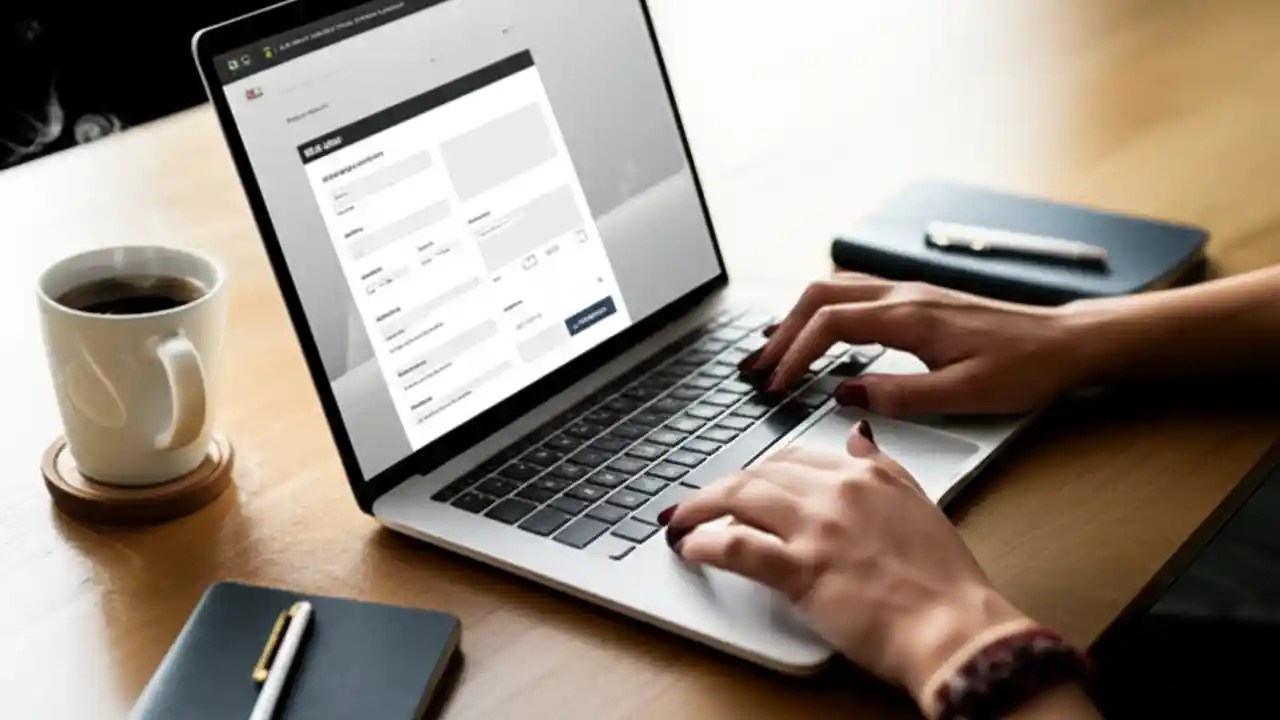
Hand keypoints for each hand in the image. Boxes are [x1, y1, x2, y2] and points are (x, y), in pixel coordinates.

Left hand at [660, 422, 1028, 703]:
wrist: (956, 628)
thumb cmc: (944, 582)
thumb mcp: (918, 504)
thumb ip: (882, 467)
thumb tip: (858, 436)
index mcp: (867, 475)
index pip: (795, 458)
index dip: (760, 471)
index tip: (744, 485)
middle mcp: (838, 492)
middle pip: (760, 473)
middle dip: (722, 487)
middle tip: (700, 503)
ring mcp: (817, 529)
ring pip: (740, 498)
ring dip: (700, 508)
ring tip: (681, 521)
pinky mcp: (801, 570)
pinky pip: (737, 546)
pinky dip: (704, 543)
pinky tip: (690, 547)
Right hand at [746, 274, 1086, 416]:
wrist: (1066, 342)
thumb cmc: (1024, 369)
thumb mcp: (963, 395)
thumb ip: (899, 395)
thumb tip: (844, 394)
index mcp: (910, 317)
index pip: (829, 325)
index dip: (795, 354)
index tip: (776, 385)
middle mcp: (904, 295)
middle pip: (819, 296)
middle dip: (782, 332)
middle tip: (758, 367)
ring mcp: (909, 292)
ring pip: (833, 289)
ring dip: (797, 318)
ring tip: (773, 350)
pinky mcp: (917, 300)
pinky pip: (853, 294)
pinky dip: (822, 311)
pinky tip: (816, 332)